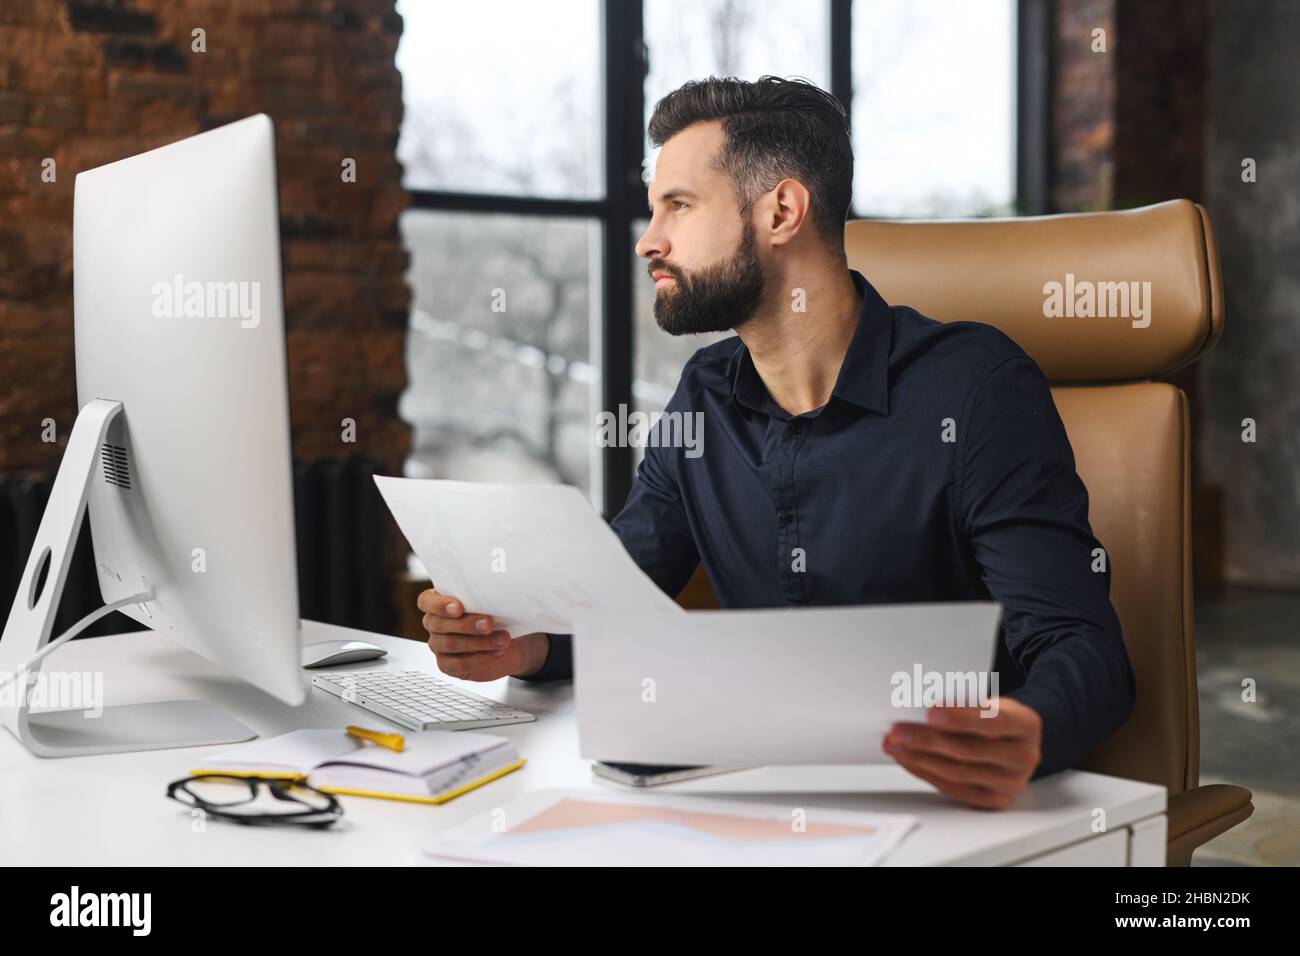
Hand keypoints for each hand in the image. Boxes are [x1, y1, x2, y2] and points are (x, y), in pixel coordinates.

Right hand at [416, 588, 548, 681]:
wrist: (512, 642)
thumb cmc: (499, 616)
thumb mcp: (493, 601)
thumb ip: (486, 594)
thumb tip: (495, 589)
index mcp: (440, 602)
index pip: (426, 601)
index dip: (439, 605)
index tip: (459, 607)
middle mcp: (435, 624)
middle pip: (439, 624)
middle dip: (466, 624)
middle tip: (489, 623)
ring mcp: (439, 645)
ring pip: (450, 644)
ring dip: (480, 642)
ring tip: (502, 639)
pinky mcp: (448, 665)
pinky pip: (459, 664)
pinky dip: (481, 659)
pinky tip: (497, 652)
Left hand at [882, 697, 1041, 809]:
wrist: (1015, 742)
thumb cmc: (995, 717)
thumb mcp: (990, 703)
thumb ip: (964, 705)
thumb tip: (918, 706)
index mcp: (1026, 725)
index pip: (992, 721)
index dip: (960, 717)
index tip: (930, 711)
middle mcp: (1024, 757)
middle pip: (969, 750)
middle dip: (927, 740)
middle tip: (897, 731)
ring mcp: (1010, 783)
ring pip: (957, 772)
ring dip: (919, 758)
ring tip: (894, 744)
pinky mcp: (993, 799)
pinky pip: (953, 789)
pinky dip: (925, 772)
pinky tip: (907, 759)